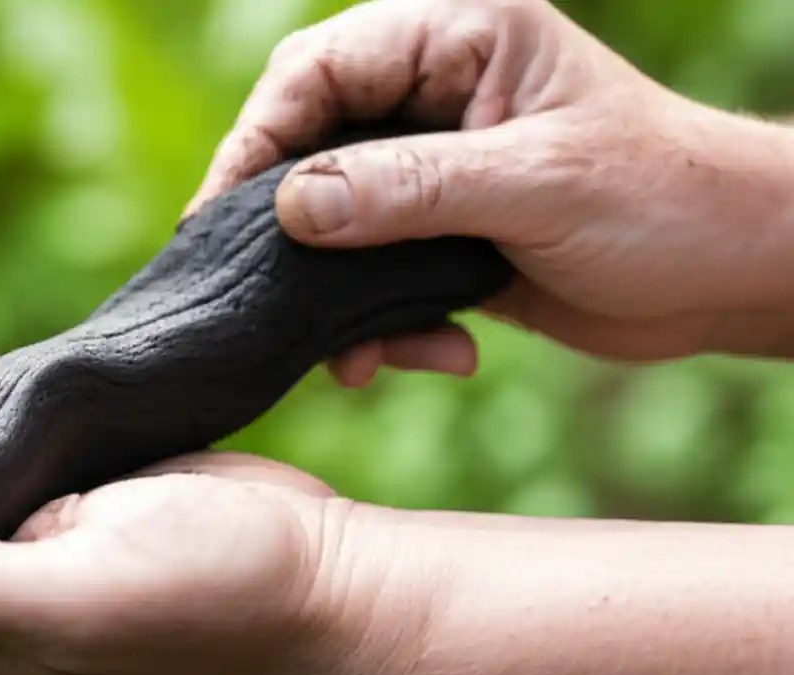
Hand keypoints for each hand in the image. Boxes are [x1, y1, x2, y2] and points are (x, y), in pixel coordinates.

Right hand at [189, 0, 793, 381]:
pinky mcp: (438, 231)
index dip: (261, 136)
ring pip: (333, 219)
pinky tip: (435, 353)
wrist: (729, 273)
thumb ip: (410, 189)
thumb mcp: (534, 186)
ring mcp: (432, 167)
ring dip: (335, 293)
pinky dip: (383, 322)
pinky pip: (372, 271)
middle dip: (288, 227)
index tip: (223, 214)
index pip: (319, 68)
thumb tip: (291, 207)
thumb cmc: (662, 199)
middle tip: (257, 289)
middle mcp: (434, 94)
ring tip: (356, 358)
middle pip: (309, 144)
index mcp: (457, 38)